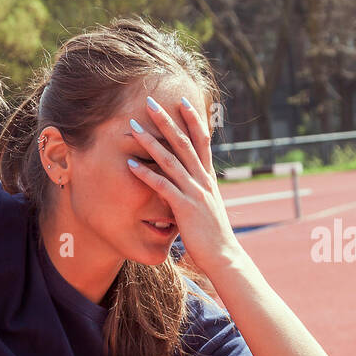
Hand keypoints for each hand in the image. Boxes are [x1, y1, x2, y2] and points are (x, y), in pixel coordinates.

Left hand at [125, 95, 246, 275]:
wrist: (224, 256)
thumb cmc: (213, 235)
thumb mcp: (207, 207)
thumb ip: (198, 193)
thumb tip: (192, 187)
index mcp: (209, 177)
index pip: (202, 141)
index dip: (193, 119)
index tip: (183, 99)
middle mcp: (203, 179)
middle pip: (184, 142)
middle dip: (167, 120)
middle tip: (150, 101)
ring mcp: (195, 192)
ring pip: (171, 160)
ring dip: (150, 142)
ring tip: (134, 127)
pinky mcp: (185, 207)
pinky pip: (163, 186)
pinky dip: (146, 174)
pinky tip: (130, 164)